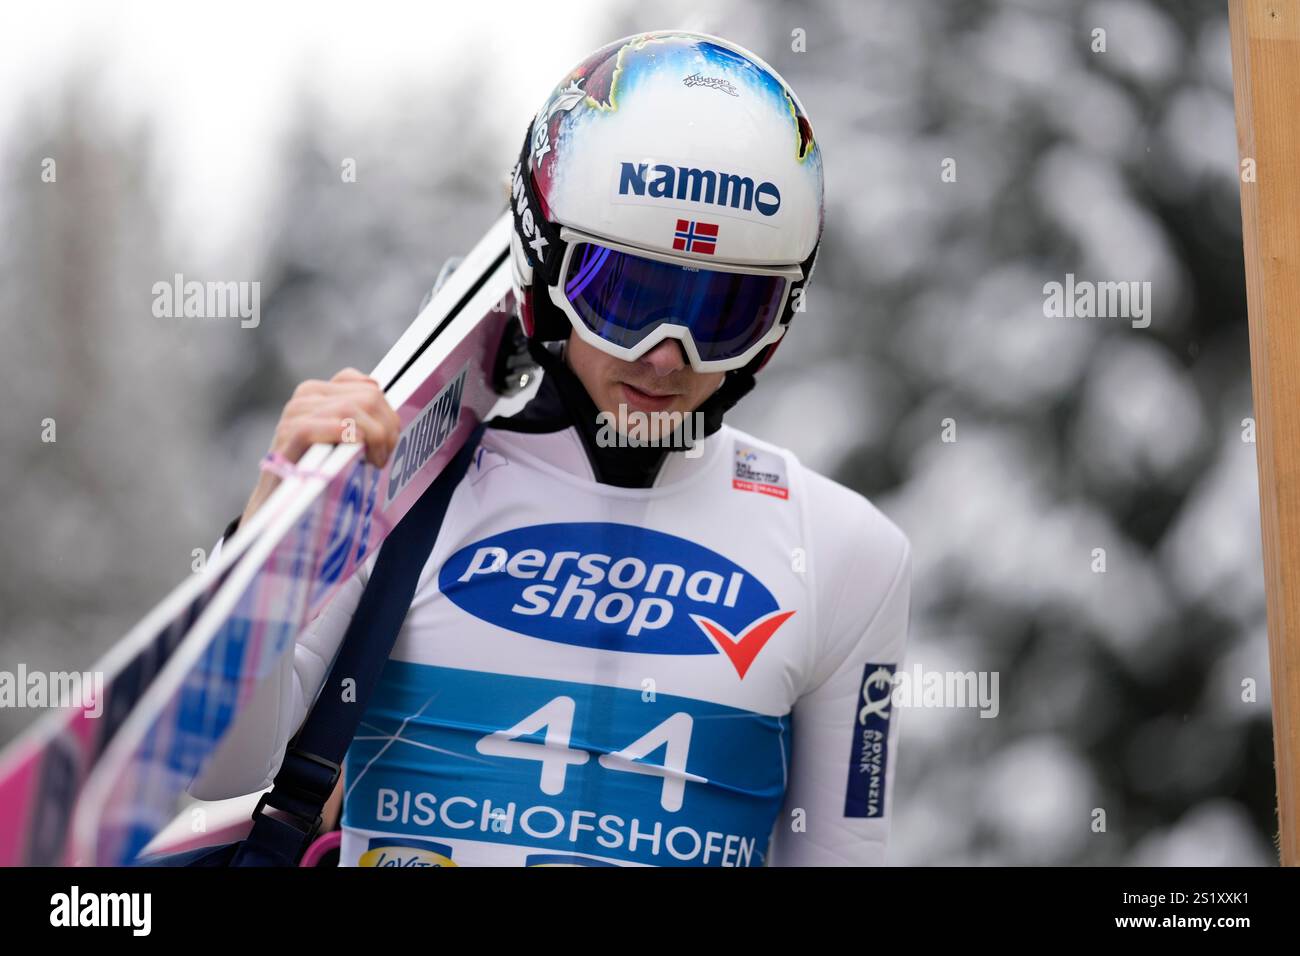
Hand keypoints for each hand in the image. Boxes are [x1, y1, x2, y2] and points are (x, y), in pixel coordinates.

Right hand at [239, 368, 400, 526]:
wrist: (279, 499)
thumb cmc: (314, 468)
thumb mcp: (340, 436)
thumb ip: (358, 413)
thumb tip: (376, 389)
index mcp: (319, 391)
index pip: (368, 387)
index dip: (388, 414)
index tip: (389, 441)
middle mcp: (304, 398)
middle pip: (367, 398)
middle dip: (386, 428)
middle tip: (383, 456)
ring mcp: (292, 417)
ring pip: (349, 410)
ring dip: (372, 437)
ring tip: (373, 461)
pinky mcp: (284, 440)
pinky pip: (314, 427)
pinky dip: (340, 434)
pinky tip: (355, 449)